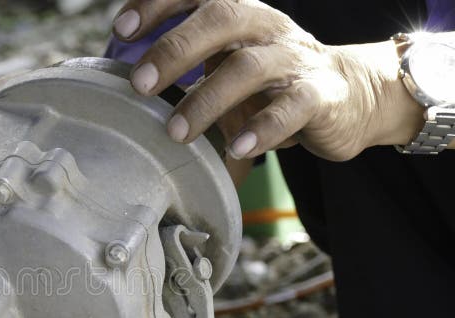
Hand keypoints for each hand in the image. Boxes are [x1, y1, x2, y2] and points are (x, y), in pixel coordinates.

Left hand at [112, 0, 424, 160]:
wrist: (350, 96)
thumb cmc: (271, 82)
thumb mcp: (227, 62)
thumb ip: (187, 65)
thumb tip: (123, 87)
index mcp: (239, 13)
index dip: (158, 3)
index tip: (121, 29)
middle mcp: (265, 28)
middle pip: (221, 19)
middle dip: (175, 48)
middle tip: (140, 84)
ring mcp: (293, 60)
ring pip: (249, 68)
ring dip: (206, 99)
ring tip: (175, 131)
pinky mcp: (320, 97)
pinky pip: (290, 109)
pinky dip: (261, 129)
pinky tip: (236, 149)